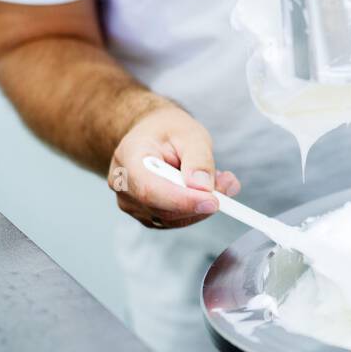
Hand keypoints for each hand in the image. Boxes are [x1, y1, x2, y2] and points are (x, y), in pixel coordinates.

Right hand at [108, 104, 241, 229]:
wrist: (152, 135)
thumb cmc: (168, 131)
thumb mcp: (190, 133)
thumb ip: (198, 159)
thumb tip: (203, 188)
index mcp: (128, 157)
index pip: (150, 189)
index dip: (182, 200)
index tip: (213, 201)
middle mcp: (124, 185)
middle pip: (162, 209)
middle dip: (199, 202)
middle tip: (226, 183)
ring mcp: (132, 204)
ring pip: (172, 219)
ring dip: (201, 204)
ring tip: (216, 178)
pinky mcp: (146, 215)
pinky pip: (176, 221)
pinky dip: (195, 208)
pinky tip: (203, 188)